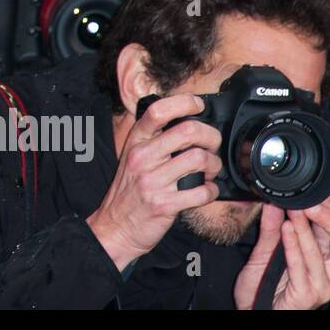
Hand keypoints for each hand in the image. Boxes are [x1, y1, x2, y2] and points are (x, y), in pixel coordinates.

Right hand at [86, 94, 221, 271]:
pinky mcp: (164, 204)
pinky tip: (206, 191)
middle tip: (212, 144)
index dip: (184, 102)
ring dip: (213, 165)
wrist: (115, 226)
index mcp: (135, 142)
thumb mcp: (133, 158)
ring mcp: (153, 181)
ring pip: (199, 159)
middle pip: (187, 131)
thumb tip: (185, 123)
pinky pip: (202, 192)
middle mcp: (142, 158)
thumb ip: (154, 140)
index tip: (198, 105)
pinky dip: (211, 191)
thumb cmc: (129, 191)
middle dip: (210, 136)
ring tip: (209, 170)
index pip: (158, 111)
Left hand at [234, 203, 329, 309]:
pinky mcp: (307, 294)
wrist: (253, 312)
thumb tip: (273, 203)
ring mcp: (321, 285)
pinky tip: (286, 230)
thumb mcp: (265, 251)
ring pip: (321, 250)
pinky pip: (301, 265)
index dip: (328, 208)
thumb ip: (270, 229)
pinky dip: (293, 246)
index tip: (315, 189)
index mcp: (327, 260)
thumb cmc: (263, 285)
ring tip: (293, 210)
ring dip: (305, 228)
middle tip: (309, 200)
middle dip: (327, 216)